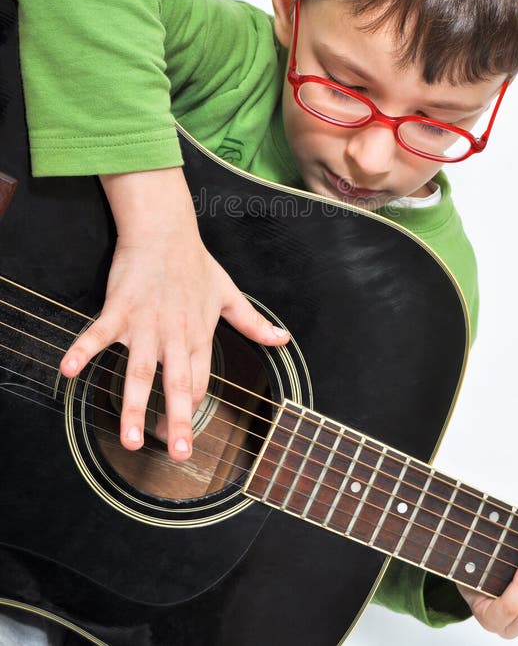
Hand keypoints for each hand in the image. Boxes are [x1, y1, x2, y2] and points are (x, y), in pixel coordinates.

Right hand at [59, 167, 289, 460]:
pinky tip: (69, 373)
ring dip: (135, 407)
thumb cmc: (195, 263)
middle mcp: (175, 336)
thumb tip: (283, 339)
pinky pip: (99, 334)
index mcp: (199, 335)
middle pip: (177, 384)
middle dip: (178, 421)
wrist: (165, 229)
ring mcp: (147, 324)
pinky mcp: (120, 309)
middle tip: (178, 454)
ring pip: (141, 371)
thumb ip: (253, 323)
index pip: (197, 383)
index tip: (179, 437)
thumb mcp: (229, 294)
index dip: (189, 410)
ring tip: (131, 440)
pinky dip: (84, 351)